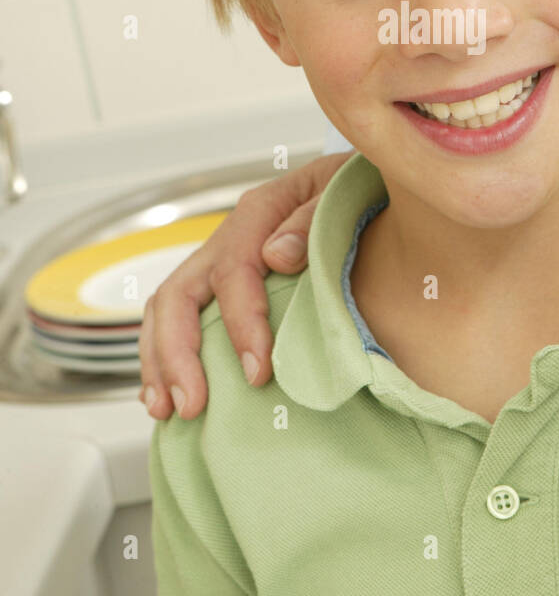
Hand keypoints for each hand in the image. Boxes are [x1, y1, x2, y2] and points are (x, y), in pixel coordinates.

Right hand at [138, 151, 352, 420]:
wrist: (361, 185)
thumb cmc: (357, 191)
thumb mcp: (344, 191)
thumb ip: (313, 218)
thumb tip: (277, 255)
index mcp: (260, 212)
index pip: (234, 270)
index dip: (241, 324)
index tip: (258, 372)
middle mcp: (229, 237)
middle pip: (179, 293)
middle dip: (178, 353)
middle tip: (192, 404)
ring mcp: (219, 261)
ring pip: (167, 308)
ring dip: (160, 361)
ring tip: (167, 410)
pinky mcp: (221, 284)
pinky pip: (180, 317)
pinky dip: (165, 355)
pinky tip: (167, 395)